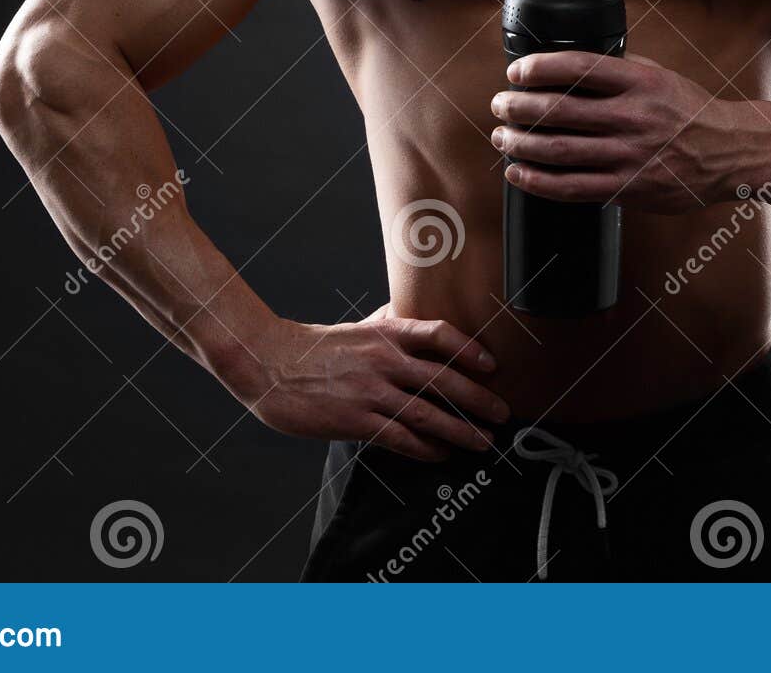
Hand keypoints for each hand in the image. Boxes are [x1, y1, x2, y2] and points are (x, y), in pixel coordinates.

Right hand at [228, 307, 510, 460]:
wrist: (268, 363)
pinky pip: (400, 437)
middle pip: (444, 379)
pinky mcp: (355, 420)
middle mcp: (384, 360)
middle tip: (503, 413)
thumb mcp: (356, 328)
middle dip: (479, 399)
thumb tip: (411, 317)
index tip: (492, 364)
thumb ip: (386, 325)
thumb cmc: (311, 347)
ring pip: (428, 413)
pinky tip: (441, 454)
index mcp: (385, 333)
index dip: (470, 349)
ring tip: (483, 442)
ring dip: (461, 430)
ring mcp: (370, 391)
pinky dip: (426, 448)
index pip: (439, 334)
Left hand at [489, 52, 744, 213]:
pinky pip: (573, 187)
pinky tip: (519, 173)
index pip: (578, 68)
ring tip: (502, 137)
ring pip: (560, 151)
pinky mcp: (627, 188)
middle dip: (519, 107)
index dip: (538, 68)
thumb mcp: (660, 76)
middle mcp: (633, 117)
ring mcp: (630, 155)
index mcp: (640, 82)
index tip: (516, 72)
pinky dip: (539, 181)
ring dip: (520, 144)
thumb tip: (570, 64)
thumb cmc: (690, 112)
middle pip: (559, 111)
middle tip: (500, 104)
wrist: (728, 152)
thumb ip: (619, 69)